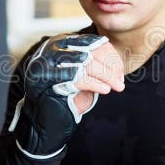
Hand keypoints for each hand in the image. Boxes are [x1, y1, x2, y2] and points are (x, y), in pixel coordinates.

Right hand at [9, 34, 123, 158]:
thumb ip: (95, 64)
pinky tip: (105, 90)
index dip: (111, 56)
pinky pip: (80, 77)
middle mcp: (52, 50)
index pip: (93, 42)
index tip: (120, 72)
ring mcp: (48, 63)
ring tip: (117, 86)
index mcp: (60, 44)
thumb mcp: (82, 76)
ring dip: (107, 75)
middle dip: (111, 66)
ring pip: (87, 62)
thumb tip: (118, 62)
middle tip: (120, 81)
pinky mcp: (48, 79)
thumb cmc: (65, 98)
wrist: (45, 122)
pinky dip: (96, 84)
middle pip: (91, 51)